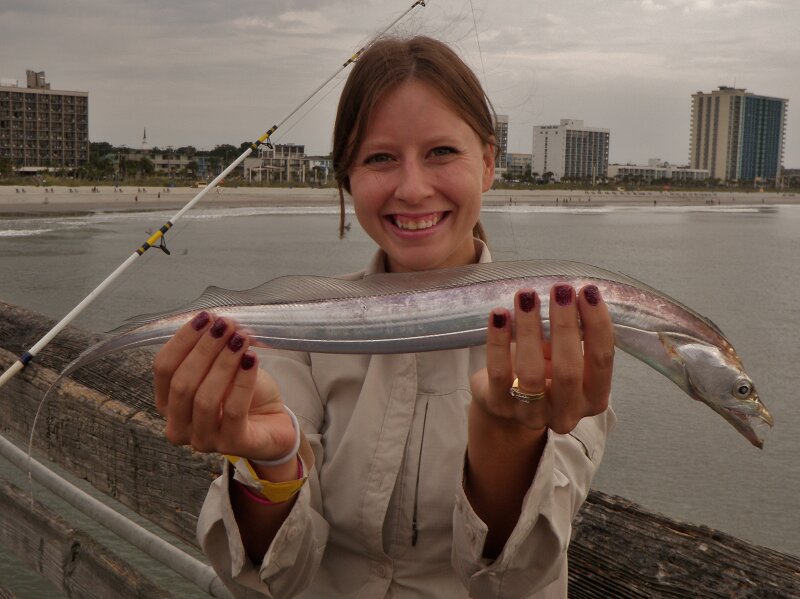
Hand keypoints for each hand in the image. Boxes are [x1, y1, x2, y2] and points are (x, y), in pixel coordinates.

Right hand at [152, 311, 295, 460]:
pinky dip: (243, 382)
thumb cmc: (242, 395)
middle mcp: (179, 425)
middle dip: (204, 350)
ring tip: (240, 340)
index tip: (204, 318)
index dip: (182, 341)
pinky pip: (234, 411)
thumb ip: (212, 350)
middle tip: (225, 326)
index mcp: (168, 403)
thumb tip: (215, 321)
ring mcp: (203, 440)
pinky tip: (252, 360)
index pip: (163, 369)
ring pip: (205, 399)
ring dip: (223, 364)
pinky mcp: (232, 446)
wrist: (273, 424)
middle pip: (181, 384)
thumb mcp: (222, 368)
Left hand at [470, 285, 613, 433]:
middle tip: (559, 289)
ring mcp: (531, 414)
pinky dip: (498, 340)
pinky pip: (498, 371)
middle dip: (565, 325)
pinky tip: (499, 314)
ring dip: (529, 329)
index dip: (597, 324)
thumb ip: (574, 335)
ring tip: (526, 296)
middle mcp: (566, 412)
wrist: (506, 400)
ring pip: (531, 372)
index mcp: (593, 397)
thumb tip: (571, 294)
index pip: (602, 360)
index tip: (587, 291)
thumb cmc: (545, 370)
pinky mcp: (499, 405)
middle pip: (568, 369)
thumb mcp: (566, 356)